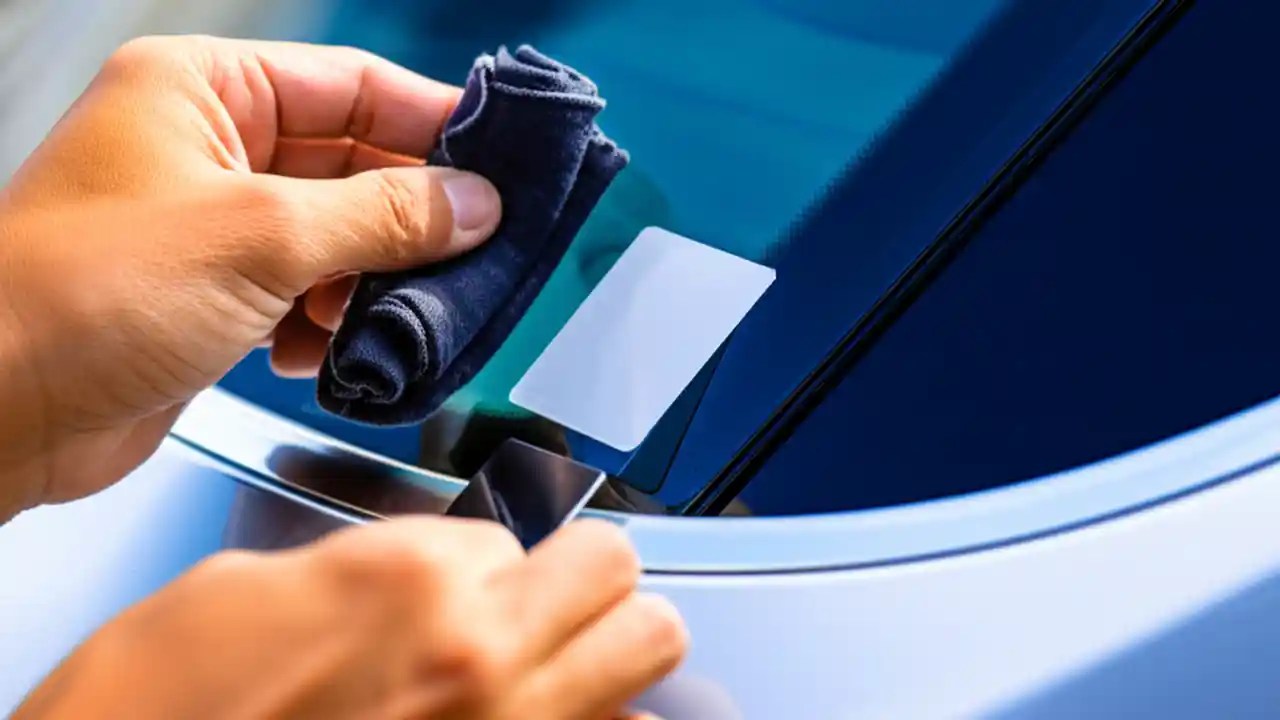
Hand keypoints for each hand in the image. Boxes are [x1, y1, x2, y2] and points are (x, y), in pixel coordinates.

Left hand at [0, 36, 501, 518]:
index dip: (432, 119)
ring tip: (409, 311)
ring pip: (337, 237)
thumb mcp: (258, 236)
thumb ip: (381, 217)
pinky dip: (333, 325)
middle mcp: (209, 150)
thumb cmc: (82, 295)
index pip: (351, 85)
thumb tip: (472, 203)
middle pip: (352, 165)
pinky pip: (306, 294)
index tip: (503, 154)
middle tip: (486, 243)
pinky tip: (339, 352)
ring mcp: (212, 226)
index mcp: (204, 91)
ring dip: (377, 279)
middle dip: (413, 214)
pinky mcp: (213, 297)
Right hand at [13, 518, 685, 719]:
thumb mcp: (249, 590)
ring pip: (650, 644)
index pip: (511, 532)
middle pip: (613, 568)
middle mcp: (482, 651)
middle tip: (542, 601)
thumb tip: (422, 573)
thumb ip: (366, 569)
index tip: (459, 584)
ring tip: (565, 657)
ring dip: (613, 641)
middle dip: (579, 577)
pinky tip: (558, 717)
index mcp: (411, 579)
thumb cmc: (160, 706)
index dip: (482, 560)